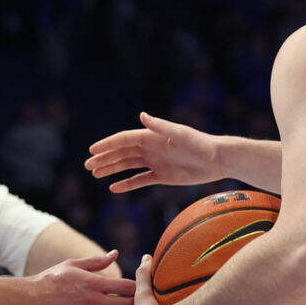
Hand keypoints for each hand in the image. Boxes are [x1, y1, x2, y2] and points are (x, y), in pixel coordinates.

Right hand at [25, 251, 134, 304]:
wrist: (28, 303)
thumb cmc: (49, 280)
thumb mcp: (71, 265)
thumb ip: (96, 262)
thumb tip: (115, 253)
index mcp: (92, 283)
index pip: (126, 286)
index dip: (137, 287)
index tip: (139, 286)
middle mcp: (93, 302)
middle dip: (138, 303)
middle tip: (143, 302)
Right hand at [85, 112, 222, 192]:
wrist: (218, 160)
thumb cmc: (201, 144)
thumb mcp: (180, 134)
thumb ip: (160, 127)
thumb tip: (142, 116)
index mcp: (152, 136)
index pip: (124, 140)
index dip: (107, 144)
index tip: (92, 150)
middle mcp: (151, 148)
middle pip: (122, 153)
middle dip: (104, 158)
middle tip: (87, 165)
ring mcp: (155, 162)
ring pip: (128, 166)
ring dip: (111, 169)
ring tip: (95, 174)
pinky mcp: (162, 176)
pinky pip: (140, 180)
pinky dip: (127, 184)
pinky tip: (114, 188)